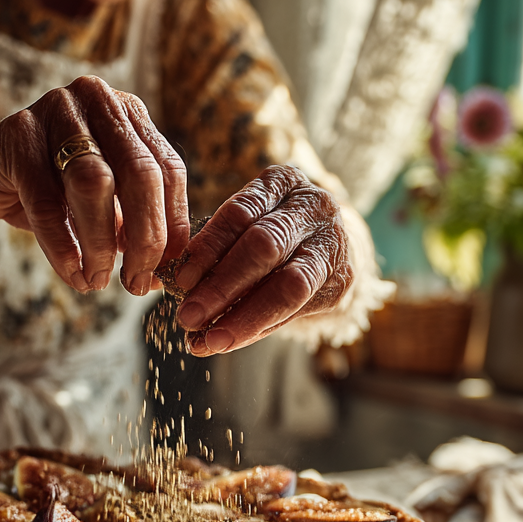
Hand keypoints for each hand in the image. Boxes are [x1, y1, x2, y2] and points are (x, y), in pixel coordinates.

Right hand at [0, 75, 189, 294]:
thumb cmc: (49, 191)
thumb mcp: (101, 203)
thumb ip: (133, 223)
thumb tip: (166, 271)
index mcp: (127, 112)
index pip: (168, 169)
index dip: (173, 224)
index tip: (167, 269)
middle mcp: (97, 99)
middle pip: (140, 174)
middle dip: (145, 238)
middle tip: (136, 282)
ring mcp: (57, 110)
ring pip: (94, 184)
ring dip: (101, 244)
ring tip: (98, 279)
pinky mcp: (18, 134)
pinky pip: (47, 200)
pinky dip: (62, 245)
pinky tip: (72, 272)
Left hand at [170, 165, 352, 355]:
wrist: (331, 244)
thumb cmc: (276, 232)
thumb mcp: (250, 222)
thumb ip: (221, 247)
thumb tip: (179, 287)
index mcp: (282, 182)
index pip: (241, 212)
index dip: (209, 247)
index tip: (181, 280)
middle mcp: (314, 206)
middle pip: (265, 246)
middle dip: (222, 285)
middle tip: (189, 316)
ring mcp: (333, 243)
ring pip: (290, 283)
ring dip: (244, 315)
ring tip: (211, 339)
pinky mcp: (343, 280)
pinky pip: (298, 309)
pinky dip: (261, 326)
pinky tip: (234, 338)